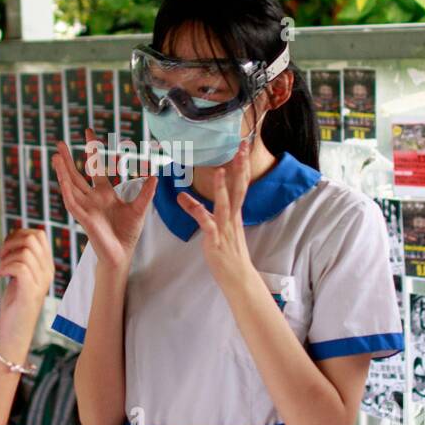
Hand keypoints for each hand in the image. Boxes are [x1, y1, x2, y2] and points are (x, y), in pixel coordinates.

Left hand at [0, 227, 51, 338]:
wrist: (15, 332)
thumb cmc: (15, 303)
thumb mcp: (20, 276)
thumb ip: (21, 258)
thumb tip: (13, 235)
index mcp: (46, 266)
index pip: (40, 234)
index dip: (19, 234)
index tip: (7, 249)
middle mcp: (47, 272)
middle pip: (33, 238)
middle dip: (12, 241)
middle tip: (2, 256)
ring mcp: (40, 283)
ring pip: (26, 252)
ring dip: (6, 257)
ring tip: (1, 268)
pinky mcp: (29, 293)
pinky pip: (20, 268)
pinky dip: (5, 267)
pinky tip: (0, 276)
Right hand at [51, 128, 156, 269]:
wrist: (122, 254)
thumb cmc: (127, 233)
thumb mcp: (140, 208)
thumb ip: (146, 192)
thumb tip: (155, 174)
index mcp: (104, 193)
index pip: (96, 167)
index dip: (93, 151)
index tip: (89, 133)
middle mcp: (92, 198)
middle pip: (77, 174)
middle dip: (68, 159)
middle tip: (60, 142)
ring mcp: (86, 207)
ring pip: (70, 185)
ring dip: (63, 171)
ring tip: (56, 155)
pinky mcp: (83, 218)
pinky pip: (72, 202)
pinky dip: (67, 190)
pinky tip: (62, 179)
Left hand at [175, 140, 255, 289]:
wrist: (238, 278)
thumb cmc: (227, 253)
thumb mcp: (212, 228)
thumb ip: (198, 210)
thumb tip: (182, 197)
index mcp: (235, 214)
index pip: (240, 185)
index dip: (242, 166)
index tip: (243, 148)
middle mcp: (233, 218)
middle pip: (239, 188)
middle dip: (240, 167)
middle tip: (243, 147)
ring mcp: (225, 229)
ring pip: (225, 205)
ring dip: (222, 188)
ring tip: (220, 171)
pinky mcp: (216, 241)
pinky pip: (207, 225)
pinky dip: (199, 213)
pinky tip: (190, 204)